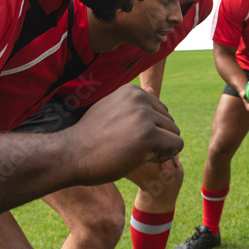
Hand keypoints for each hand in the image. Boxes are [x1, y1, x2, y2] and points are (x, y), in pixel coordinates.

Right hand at [64, 84, 183, 184]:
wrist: (71, 154)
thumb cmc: (90, 138)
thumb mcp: (111, 111)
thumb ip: (132, 103)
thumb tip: (152, 89)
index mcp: (132, 91)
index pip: (161, 111)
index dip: (150, 129)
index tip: (128, 138)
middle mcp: (140, 98)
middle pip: (170, 121)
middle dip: (158, 138)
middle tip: (132, 149)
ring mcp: (144, 115)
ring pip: (174, 133)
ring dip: (161, 148)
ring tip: (135, 153)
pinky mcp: (149, 135)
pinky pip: (177, 145)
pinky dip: (166, 156)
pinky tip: (145, 159)